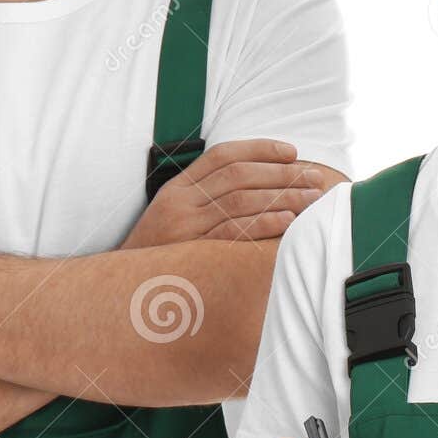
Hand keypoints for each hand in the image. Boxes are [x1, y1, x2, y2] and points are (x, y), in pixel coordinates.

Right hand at [121, 139, 338, 249]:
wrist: (123, 289)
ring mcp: (185, 227)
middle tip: (315, 176)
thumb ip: (205, 198)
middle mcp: (180, 201)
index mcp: (178, 187)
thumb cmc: (158, 254)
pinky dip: (263, 224)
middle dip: (281, 173)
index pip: (223, 154)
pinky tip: (288, 221)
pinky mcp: (191, 253)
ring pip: (240, 200)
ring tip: (312, 198)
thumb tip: (256, 186)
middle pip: (239, 175)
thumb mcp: (173, 217)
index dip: (260, 148)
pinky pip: (234, 233)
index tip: (292, 151)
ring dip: (282, 196)